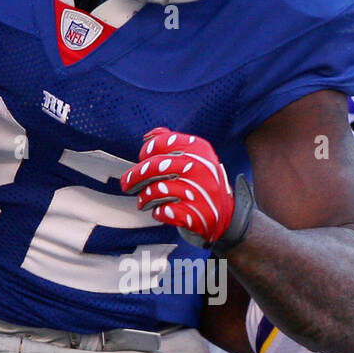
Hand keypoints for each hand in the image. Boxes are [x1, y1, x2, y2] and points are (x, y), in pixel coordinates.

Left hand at [120, 127, 253, 250]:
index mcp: (199, 149)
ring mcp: (197, 191)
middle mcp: (199, 167)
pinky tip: (162, 212)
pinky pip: (163, 211)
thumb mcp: (196, 157)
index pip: (163, 143)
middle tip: (126, 185)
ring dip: (145, 198)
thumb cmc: (203, 183)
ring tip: (144, 201)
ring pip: (156, 190)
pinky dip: (158, 212)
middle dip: (135, 176)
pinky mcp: (194, 214)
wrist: (227, 216)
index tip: (141, 159)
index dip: (146, 151)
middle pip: (155, 167)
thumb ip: (173, 143)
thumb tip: (148, 136)